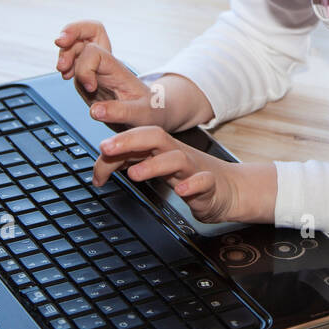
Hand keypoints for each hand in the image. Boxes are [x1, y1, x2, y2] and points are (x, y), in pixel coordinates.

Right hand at [54, 20, 166, 127]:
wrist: (153, 113)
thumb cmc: (151, 110)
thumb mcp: (141, 114)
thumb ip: (119, 112)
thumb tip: (94, 111)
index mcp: (117, 69)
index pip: (95, 52)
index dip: (85, 67)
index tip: (90, 88)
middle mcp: (106, 64)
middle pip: (88, 32)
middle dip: (71, 35)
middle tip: (60, 51)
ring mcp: (97, 69)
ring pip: (78, 45)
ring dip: (65, 51)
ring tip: (62, 69)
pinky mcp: (91, 77)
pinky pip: (75, 60)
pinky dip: (67, 63)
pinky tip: (65, 75)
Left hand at [93, 126, 245, 222]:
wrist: (229, 189)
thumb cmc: (188, 176)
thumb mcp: (155, 170)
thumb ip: (127, 166)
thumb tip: (98, 171)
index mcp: (162, 149)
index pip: (138, 138)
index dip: (118, 142)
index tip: (100, 149)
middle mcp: (176, 154)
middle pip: (154, 137)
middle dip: (129, 140)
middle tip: (107, 148)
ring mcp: (194, 168)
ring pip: (176, 158)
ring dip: (154, 164)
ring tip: (134, 173)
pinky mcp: (209, 185)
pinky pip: (203, 182)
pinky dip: (192, 185)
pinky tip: (181, 191)